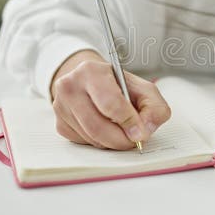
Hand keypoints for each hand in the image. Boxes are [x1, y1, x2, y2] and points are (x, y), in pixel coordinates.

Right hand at [50, 50, 170, 149]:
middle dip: (121, 139)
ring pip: (91, 138)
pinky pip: (84, 143)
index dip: (128, 121)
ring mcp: (61, 106)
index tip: (140, 133)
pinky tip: (107, 130)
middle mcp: (70, 87)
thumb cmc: (119, 86)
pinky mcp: (60, 124)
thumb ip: (154, 107)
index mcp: (91, 71)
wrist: (92, 83)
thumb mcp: (143, 89)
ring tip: (123, 133)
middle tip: (134, 140)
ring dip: (112, 142)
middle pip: (97, 126)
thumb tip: (145, 130)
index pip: (110, 102)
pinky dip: (100, 142)